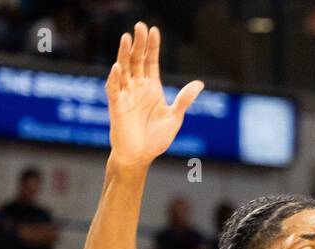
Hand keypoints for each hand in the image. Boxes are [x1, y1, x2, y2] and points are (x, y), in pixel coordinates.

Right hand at [105, 22, 203, 168]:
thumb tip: (200, 83)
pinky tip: (118, 67)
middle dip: (138, 44)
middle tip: (140, 26)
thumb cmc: (156, 138)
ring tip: (127, 38)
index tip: (154, 30)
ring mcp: (126, 95)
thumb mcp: (174, 117)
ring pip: (124, 70)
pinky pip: (114, 90)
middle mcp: (137, 88)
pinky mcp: (117, 107)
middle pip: (137, 60)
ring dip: (124, 54)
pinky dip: (115, 79)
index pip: (151, 61)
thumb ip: (184, 100)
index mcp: (151, 88)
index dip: (152, 46)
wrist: (140, 157)